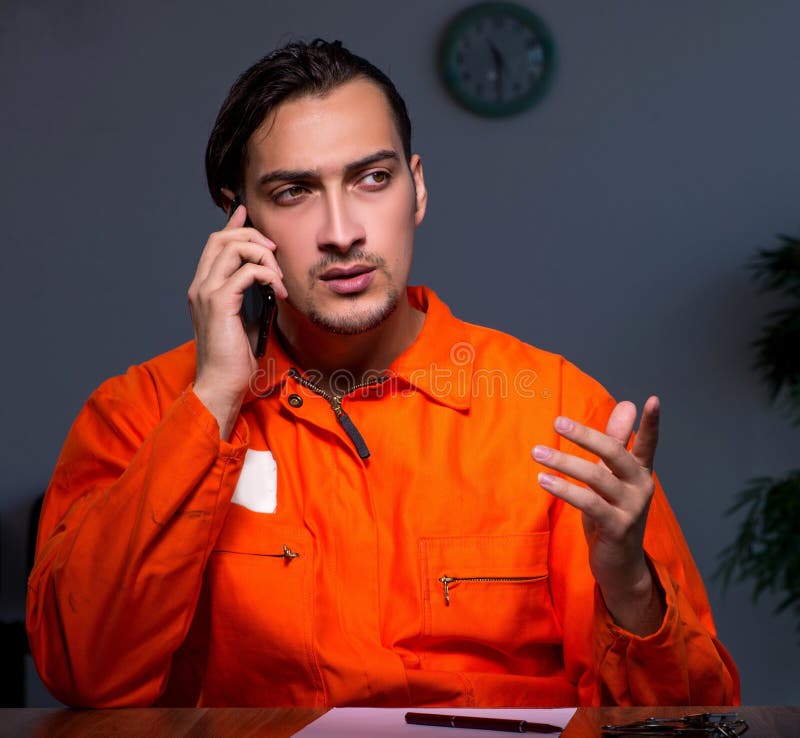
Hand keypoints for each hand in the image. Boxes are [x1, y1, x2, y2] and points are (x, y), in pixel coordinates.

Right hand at [188, 204, 286, 438]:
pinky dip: (267, 275)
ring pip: (232, 249)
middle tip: (275, 252)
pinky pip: (246, 272)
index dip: (232, 225)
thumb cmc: (235, 359)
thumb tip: (270, 283)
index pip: (215, 245)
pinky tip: (279, 291)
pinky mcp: (219, 303)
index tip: (246, 213)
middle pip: (221, 239)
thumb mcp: (246, 320)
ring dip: (262, 255)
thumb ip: (252, 298)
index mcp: (203, 288)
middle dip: (253, 237)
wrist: (222, 384)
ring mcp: (206, 293)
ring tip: (279, 276)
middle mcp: (199, 286)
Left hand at [532, 396, 664, 634]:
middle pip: (615, 453)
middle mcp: (641, 487)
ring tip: (537, 452)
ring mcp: (632, 508)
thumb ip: (616, 442)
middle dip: (586, 436)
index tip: (652, 399)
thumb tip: (627, 405)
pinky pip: (589, 503)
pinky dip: (565, 489)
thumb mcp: (612, 476)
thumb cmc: (612, 514)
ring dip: (564, 462)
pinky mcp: (618, 527)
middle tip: (557, 422)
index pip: (648, 443)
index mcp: (639, 472)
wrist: (620, 565)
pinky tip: (544, 480)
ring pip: (597, 478)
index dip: (650, 423)